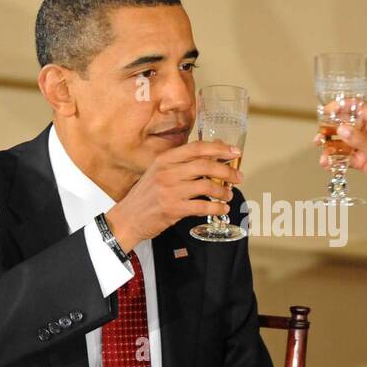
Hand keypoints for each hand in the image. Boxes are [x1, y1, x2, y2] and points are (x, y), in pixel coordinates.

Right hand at [105, 140, 240, 248]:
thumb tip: (212, 154)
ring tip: (229, 195)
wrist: (128, 218)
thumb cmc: (146, 195)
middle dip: (227, 171)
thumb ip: (182, 163)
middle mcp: (167, 172)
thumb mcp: (159, 172)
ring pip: (206, 186)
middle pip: (205, 166)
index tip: (235, 151)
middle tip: (238, 177)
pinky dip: (217, 208)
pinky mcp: (173, 209)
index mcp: (165, 159)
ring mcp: (170, 191)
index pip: (197, 148)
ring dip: (223, 191)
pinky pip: (202, 207)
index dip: (219, 148)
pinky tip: (222, 209)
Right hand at [315, 102, 366, 214]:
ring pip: (345, 142)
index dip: (344, 106)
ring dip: (332, 147)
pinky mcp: (364, 162)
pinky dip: (336, 160)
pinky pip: (346, 157)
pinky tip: (327, 165)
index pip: (360, 108)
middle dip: (332, 129)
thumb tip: (342, 129)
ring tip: (322, 153)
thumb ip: (360, 141)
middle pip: (348, 125)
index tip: (328, 110)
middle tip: (320, 135)